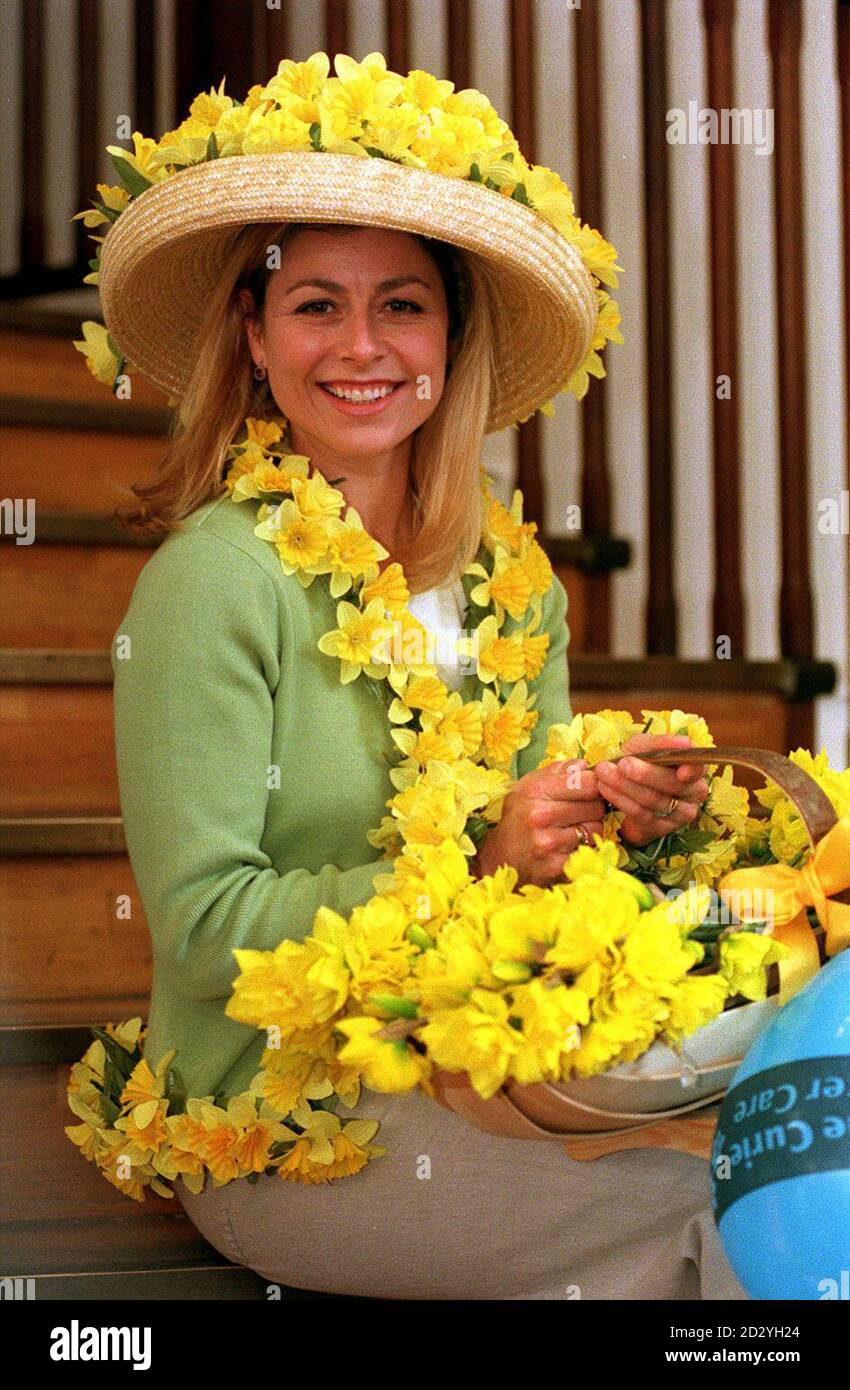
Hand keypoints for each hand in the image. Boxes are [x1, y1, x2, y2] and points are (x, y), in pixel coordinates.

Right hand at [472, 758, 606, 887]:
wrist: (500, 857)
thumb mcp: (528, 786)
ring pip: (594, 830)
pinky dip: (583, 848)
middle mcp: (541, 816)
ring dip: (589, 829)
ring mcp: (549, 843)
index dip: (594, 785)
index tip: (589, 789)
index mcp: (536, 791)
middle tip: (578, 811)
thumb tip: (584, 766)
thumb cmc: (518, 817)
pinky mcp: (556, 866)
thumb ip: (557, 771)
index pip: (587, 783)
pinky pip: (588, 851)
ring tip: (571, 829)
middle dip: (592, 808)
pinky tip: (567, 846)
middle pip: (596, 807)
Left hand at [593, 733, 709, 847]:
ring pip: (654, 799)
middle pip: (673, 784)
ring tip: (604, 772)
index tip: (681, 771)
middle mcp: (694, 793)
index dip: (691, 769)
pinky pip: (641, 814)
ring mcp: (680, 814)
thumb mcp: (645, 746)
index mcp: (695, 768)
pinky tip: (605, 788)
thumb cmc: (639, 761)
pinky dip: (620, 799)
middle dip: (646, 774)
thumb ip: (660, 743)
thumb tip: (684, 742)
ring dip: (625, 785)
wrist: (622, 788)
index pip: (698, 767)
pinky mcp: (661, 828)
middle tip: (622, 764)